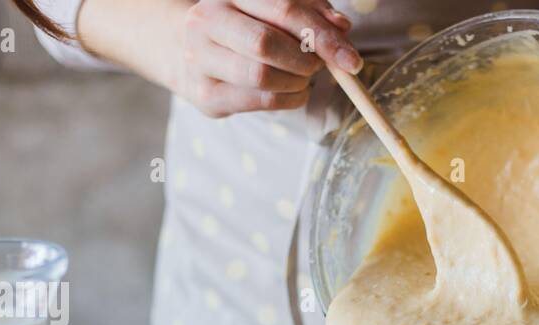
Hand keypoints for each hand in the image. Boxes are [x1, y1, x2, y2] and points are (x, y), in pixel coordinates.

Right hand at [175, 0, 360, 116]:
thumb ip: (310, 12)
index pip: (282, 8)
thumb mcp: (274, 10)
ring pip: (262, 77)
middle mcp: (206, 21)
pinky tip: (294, 93)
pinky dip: (289, 100)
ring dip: (297, 83)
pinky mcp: (205, 95)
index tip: (350, 58)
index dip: (321, 34)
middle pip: (266, 44)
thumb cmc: (242, 27)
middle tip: (319, 67)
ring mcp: (200, 60)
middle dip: (305, 60)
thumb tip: (341, 27)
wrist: (188, 51)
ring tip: (304, 78)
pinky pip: (260, 102)